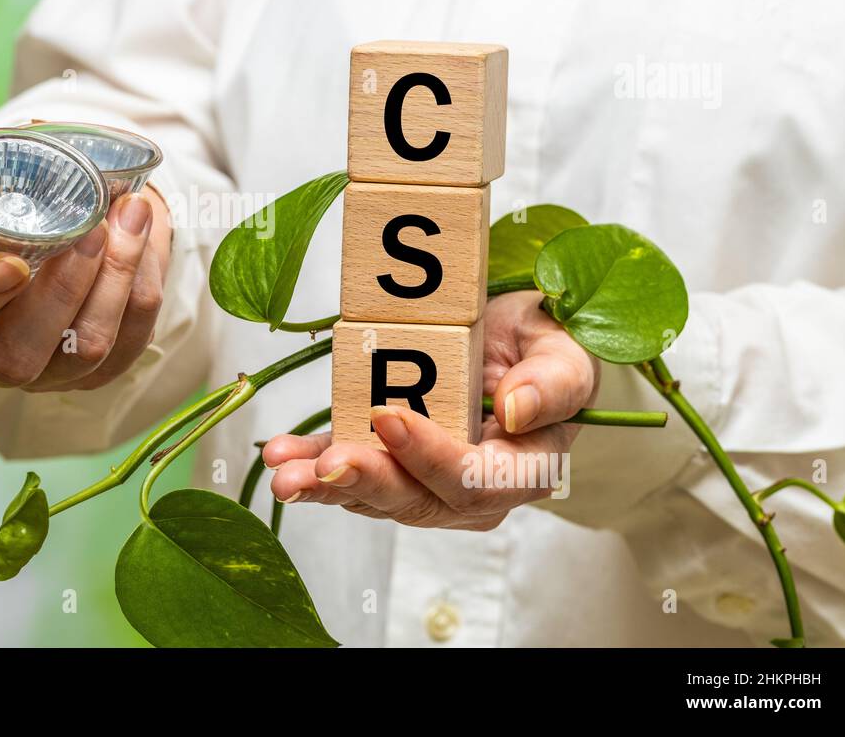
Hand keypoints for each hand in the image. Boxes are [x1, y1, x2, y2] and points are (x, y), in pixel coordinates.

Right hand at [0, 183, 171, 390]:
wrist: (61, 218)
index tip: (12, 262)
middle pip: (15, 357)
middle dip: (60, 294)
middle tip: (90, 231)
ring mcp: (45, 371)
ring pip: (85, 349)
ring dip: (115, 279)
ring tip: (129, 215)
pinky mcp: (98, 369)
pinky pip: (131, 338)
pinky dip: (141, 282)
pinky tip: (141, 235)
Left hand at [263, 290, 598, 528]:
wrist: (511, 343)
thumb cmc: (542, 348)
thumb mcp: (564, 352)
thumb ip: (553, 383)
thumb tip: (516, 410)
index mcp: (523, 468)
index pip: (476, 481)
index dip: (431, 458)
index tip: (391, 418)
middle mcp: (472, 491)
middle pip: (416, 501)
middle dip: (366, 482)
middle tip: (326, 464)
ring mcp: (425, 484)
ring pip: (373, 496)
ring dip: (323, 484)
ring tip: (285, 470)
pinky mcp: (386, 464)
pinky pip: (346, 475)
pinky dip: (308, 464)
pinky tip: (279, 454)